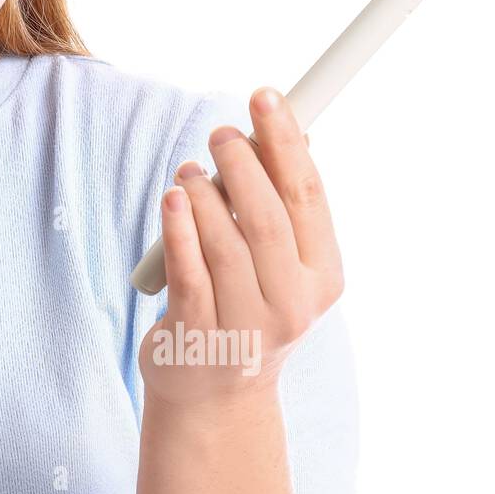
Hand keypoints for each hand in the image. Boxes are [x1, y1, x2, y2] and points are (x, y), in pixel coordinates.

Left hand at [138, 87, 344, 407]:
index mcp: (322, 276)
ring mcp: (245, 323)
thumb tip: (283, 130)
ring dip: (204, 194)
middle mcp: (291, 303)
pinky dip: (178, 228)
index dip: (286, 142)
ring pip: (224, 242)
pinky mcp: (198, 334)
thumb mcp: (279, 263)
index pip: (308, 197)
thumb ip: (281, 205)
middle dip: (242, 163)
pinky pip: (187, 270)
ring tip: (188, 171)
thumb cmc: (247, 306)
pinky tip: (172, 199)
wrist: (216, 397)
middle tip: (220, 132)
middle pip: (268, 217)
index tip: (265, 96)